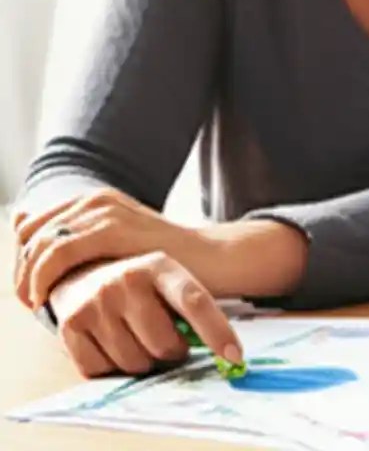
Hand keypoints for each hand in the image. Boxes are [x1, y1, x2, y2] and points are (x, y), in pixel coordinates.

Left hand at [12, 188, 201, 308]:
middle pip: (32, 234)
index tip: (28, 289)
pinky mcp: (112, 230)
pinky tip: (47, 299)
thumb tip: (50, 258)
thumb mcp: (122, 250)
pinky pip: (58, 254)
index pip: (34, 226)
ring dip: (28, 276)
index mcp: (96, 200)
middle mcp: (96, 200)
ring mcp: (104, 211)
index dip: (23, 259)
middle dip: (22, 269)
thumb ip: (87, 249)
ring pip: (40, 244)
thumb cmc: (169, 263)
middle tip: (27, 300)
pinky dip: (43, 278)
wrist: (212, 259)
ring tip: (35, 303)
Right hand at [48, 251, 241, 377]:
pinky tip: (109, 343)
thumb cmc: (139, 287)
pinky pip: (101, 370)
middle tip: (166, 341)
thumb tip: (227, 355)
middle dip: (171, 352)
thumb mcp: (167, 282)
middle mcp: (126, 280)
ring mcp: (95, 301)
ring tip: (135, 338)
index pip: (195, 301)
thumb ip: (192, 310)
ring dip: (142, 361)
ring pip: (135, 363)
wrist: (80, 271)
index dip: (217, 331)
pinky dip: (111, 367)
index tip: (235, 357)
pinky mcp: (69, 324)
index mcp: (160, 266)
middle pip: (165, 345)